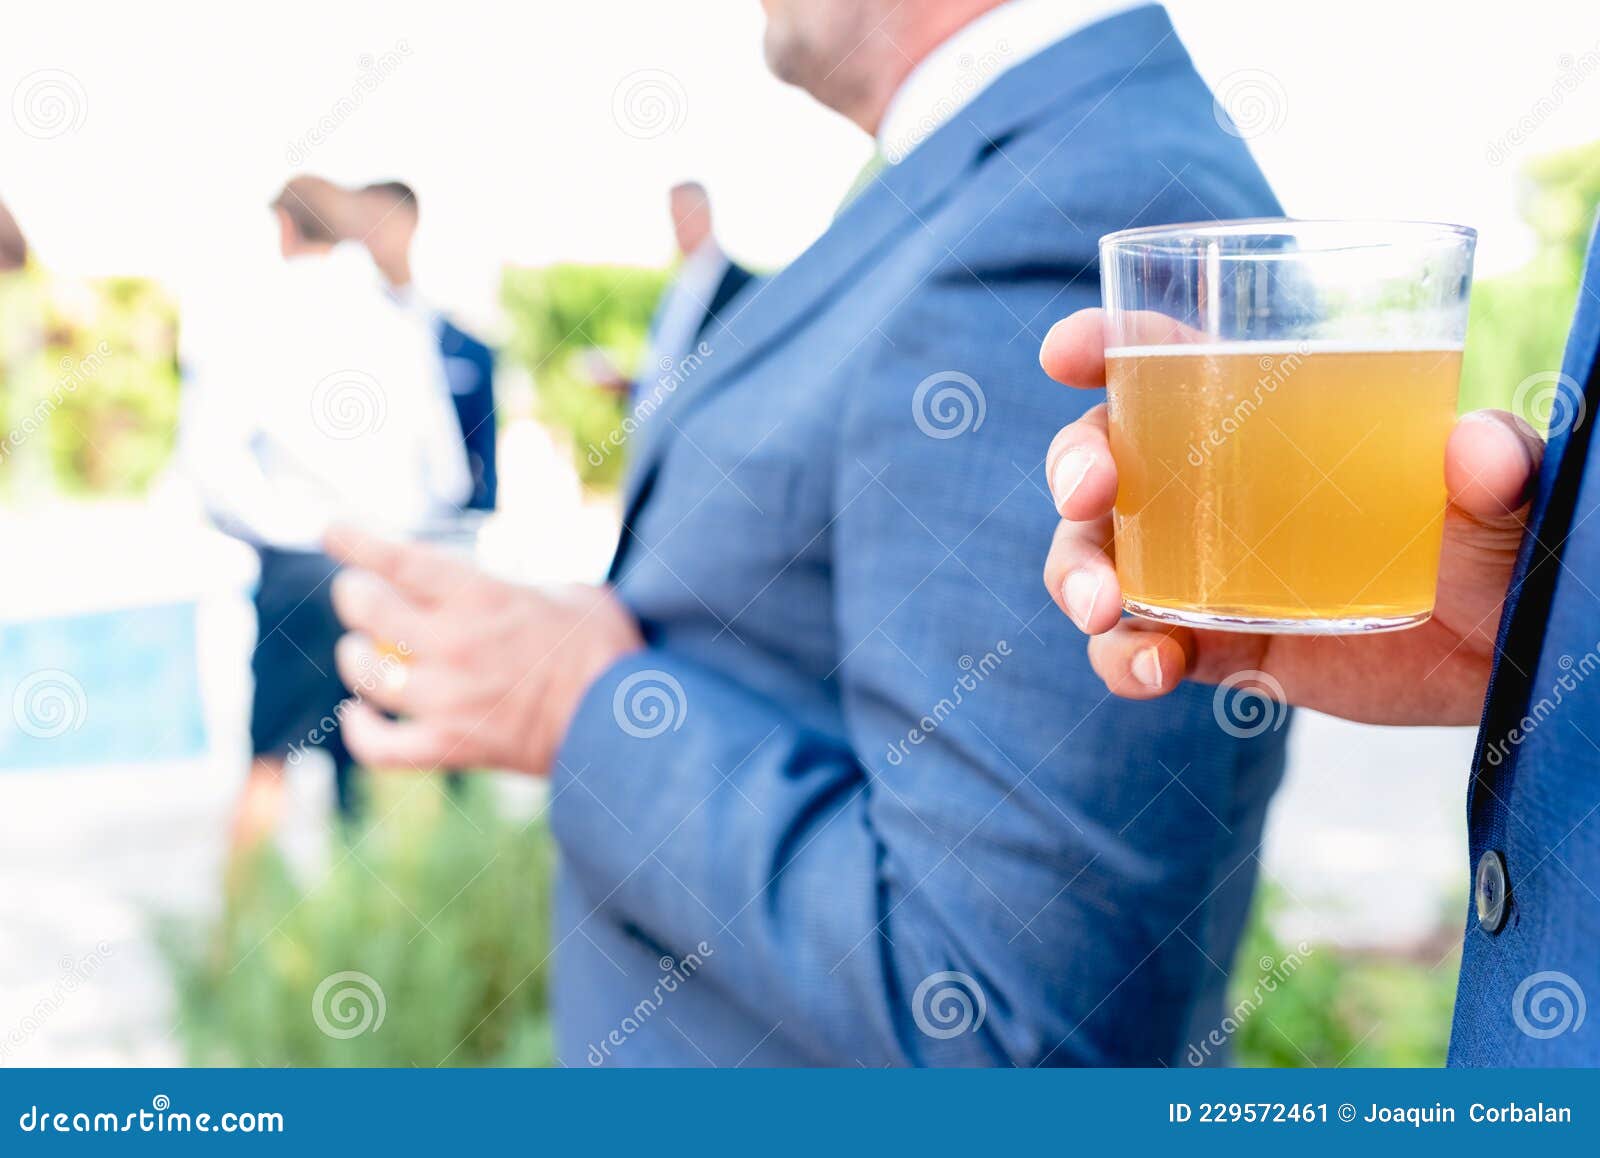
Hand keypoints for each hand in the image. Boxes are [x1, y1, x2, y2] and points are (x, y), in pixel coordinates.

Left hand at [324, 526, 643, 773]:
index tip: (333, 530)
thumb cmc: (608, 651)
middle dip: (354, 595)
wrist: (623, 724)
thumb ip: (526, 586)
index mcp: (482, 598)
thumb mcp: (573, 592)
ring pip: (366, 674)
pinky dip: (361, 730)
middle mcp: (453, 644)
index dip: (357, 542)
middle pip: (368, 611)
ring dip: (355, 656)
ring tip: (360, 649)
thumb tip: (508, 584)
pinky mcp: (450, 746)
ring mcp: (447, 698)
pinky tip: (356, 715)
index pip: (399, 560)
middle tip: (357, 592)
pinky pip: (381, 745)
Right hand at [1039, 308, 1543, 725]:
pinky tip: (1154, 670)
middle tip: (1089, 493)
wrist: (1492, 657)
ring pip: (1091, 555)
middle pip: (1101, 457)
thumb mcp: (1501, 494)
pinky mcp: (1207, 643)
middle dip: (1073, 465)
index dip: (1106, 347)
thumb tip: (1477, 448)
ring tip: (1104, 610)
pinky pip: (1131, 646)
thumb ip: (1497, 467)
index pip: (1166, 361)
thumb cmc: (1492, 543)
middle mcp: (1210, 486)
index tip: (1065, 355)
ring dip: (1075, 573)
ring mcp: (1197, 567)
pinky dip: (1121, 658)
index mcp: (1264, 416)